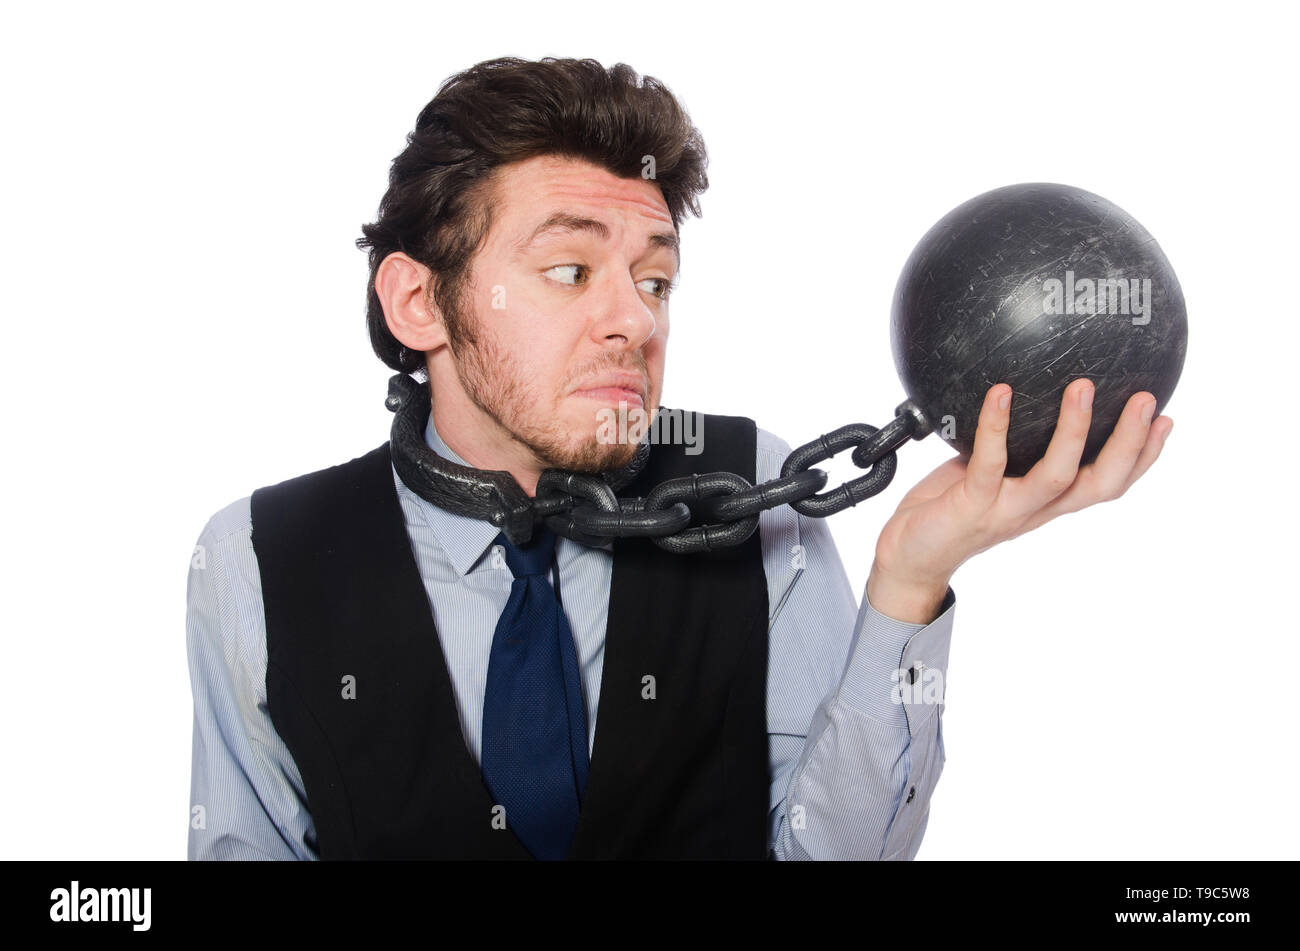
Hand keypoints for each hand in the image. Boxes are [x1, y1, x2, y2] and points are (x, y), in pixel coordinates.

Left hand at [866, 378, 1173, 622]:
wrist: (909, 555)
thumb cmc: (952, 506)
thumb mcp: (994, 470)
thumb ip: (1016, 442)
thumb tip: (1025, 388)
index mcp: (1050, 502)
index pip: (1111, 483)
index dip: (1144, 457)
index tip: (1167, 419)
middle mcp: (1037, 510)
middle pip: (1101, 484)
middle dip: (1131, 445)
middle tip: (1147, 400)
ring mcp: (1007, 509)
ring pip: (1056, 476)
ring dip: (1074, 432)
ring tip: (1084, 388)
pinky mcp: (972, 505)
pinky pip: (990, 463)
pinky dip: (996, 426)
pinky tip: (1001, 392)